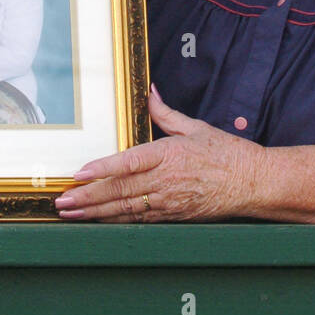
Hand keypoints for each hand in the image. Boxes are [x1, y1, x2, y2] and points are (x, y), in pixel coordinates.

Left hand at [54, 83, 263, 221]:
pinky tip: (98, 221)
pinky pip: (139, 220)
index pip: (128, 163)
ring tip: (71, 213)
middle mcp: (166, 180)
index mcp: (169, 154)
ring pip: (124, 209)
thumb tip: (150, 92)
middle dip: (87, 197)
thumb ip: (167, 113)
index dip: (101, 169)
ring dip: (95, 212)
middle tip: (62, 200)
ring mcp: (169, 202)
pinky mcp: (174, 217)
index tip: (78, 174)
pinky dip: (116, 221)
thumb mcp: (196, 127)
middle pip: (119, 190)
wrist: (253, 184)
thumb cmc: (227, 154)